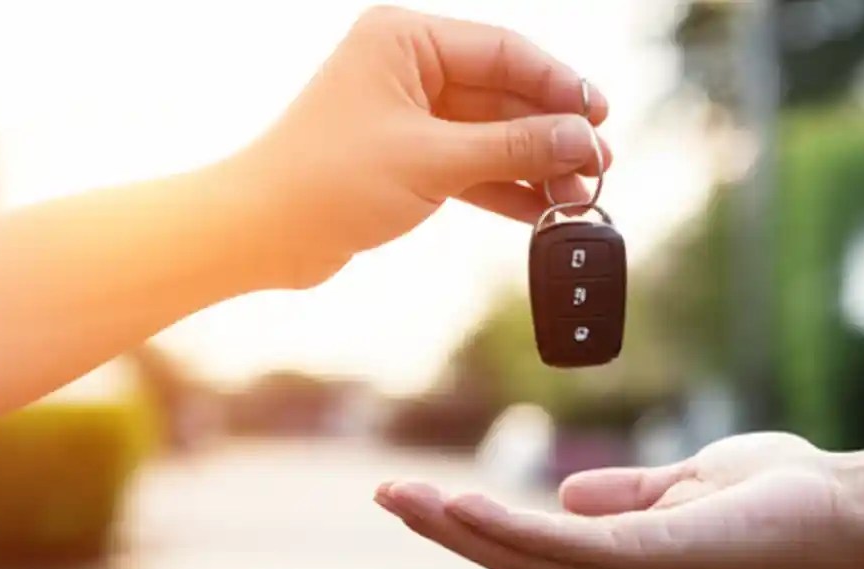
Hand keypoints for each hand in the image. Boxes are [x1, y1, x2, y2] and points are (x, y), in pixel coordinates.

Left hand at [219, 5, 611, 287]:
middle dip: (552, 132)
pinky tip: (543, 209)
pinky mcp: (407, 160)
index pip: (503, 50)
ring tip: (581, 193)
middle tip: (600, 163)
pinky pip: (471, 166)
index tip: (599, 114)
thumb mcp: (433, 161)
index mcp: (405, 39)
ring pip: (491, 135)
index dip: (558, 84)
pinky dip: (505, 188)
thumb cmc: (327, 180)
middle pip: (503, 94)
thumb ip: (513, 149)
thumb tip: (582, 139)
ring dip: (535, 165)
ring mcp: (409, 116)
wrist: (263, 234)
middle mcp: (408, 69)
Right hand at [375, 433, 863, 568]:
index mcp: (619, 552)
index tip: (422, 493)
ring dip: (456, 528)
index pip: (528, 546)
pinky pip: (564, 543)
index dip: (471, 525)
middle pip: (510, 558)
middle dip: (443, 530)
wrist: (838, 505)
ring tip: (402, 497)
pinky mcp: (649, 553)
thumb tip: (568, 492)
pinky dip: (508, 525)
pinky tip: (462, 503)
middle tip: (385, 496)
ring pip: (522, 556)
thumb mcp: (680, 483)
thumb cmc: (773, 494)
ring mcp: (630, 568)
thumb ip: (625, 491)